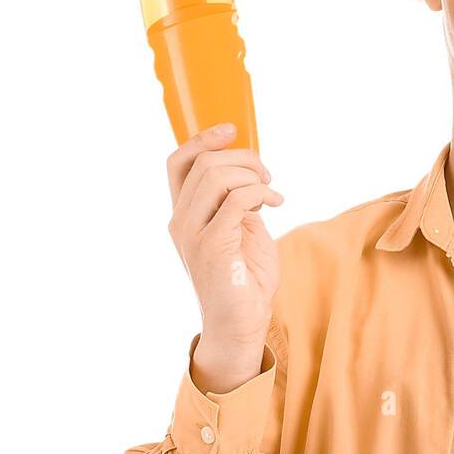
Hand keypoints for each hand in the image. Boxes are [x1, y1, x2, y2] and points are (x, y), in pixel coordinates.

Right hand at [166, 123, 283, 364]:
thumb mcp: (241, 231)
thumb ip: (236, 202)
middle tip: (267, 175)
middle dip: (242, 157)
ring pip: (216, 176)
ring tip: (271, 190)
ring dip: (252, 174)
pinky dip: (261, 192)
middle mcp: (181, 221)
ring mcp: (194, 234)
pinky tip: (276, 204)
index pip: (178, 163)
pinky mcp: (213, 246)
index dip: (202, 139)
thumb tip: (249, 176)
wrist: (242, 323)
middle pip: (203, 163)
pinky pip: (236, 200)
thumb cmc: (245, 280)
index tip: (232, 130)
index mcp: (184, 215)